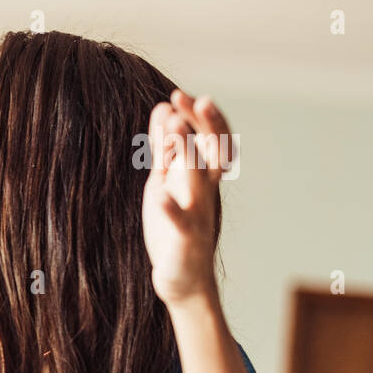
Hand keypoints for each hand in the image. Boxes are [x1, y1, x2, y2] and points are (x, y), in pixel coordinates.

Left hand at [142, 88, 231, 307]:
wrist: (183, 278)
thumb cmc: (174, 225)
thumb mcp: (166, 179)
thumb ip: (165, 146)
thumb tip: (164, 106)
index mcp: (201, 175)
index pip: (209, 138)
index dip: (200, 117)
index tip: (181, 95)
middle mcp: (205, 191)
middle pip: (212, 151)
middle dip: (204, 125)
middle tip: (189, 98)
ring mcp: (198, 214)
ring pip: (200, 181)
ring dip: (189, 154)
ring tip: (175, 130)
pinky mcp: (184, 240)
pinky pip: (181, 222)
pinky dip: (171, 208)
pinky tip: (159, 196)